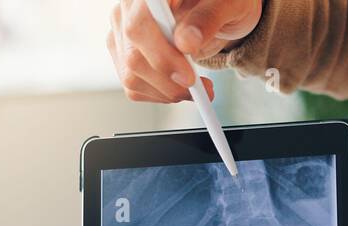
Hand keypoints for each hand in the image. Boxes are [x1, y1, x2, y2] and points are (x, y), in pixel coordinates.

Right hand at [107, 0, 262, 102]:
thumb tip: (186, 43)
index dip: (161, 55)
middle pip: (133, 55)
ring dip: (169, 91)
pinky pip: (134, 85)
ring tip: (199, 86)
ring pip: (131, 76)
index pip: (140, 24)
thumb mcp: (226, 6)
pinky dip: (162, 94)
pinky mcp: (123, 54)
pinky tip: (181, 85)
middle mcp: (128, 10)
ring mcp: (121, 33)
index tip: (189, 77)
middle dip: (169, 81)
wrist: (215, 10)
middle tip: (202, 88)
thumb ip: (207, 18)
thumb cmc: (221, 3)